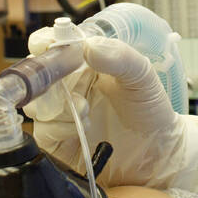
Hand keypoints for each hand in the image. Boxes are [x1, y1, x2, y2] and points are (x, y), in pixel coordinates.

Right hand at [22, 33, 197, 189]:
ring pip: (37, 104)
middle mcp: (69, 88)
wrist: (160, 153)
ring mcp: (63, 115)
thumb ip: (120, 57)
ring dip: (56, 103)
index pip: (53, 48)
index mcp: (84, 65)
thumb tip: (89, 46)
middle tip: (61, 78)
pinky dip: (59, 126)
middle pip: (38, 76)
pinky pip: (44, 132)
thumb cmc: (151, 111)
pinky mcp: (60, 143)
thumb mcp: (142, 78)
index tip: (46, 45)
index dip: (44, 44)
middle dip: (45, 77)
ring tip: (83, 107)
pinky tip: (82, 126)